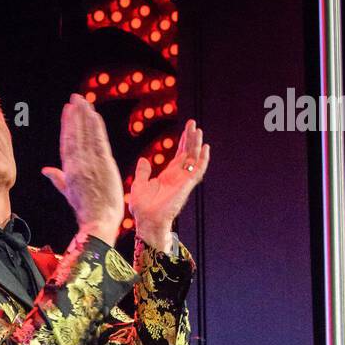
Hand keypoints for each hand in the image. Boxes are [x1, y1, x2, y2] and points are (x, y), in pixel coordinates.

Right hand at [42, 94, 124, 245]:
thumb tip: (45, 170)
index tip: (67, 110)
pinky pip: (99, 140)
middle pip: (76, 134)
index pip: (67, 142)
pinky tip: (94, 114)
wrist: (98, 222)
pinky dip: (96, 126)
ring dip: (85, 115)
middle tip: (75, 98)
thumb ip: (58, 179)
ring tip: (84, 101)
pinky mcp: (104, 164)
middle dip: (75, 115)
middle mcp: (78, 164)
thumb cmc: (85, 210)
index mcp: (69, 171)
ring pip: (87, 134)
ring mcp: (91, 164)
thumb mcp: (68, 193)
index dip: (67, 124)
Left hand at [130, 118, 210, 248]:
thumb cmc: (143, 208)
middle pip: (188, 154)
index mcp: (168, 176)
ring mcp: (183, 181)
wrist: (147, 221)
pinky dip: (202, 160)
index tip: (187, 129)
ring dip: (196, 144)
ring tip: (198, 130)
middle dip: (191, 138)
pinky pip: (197, 171)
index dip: (183, 142)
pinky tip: (205, 148)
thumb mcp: (139, 185)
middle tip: (193, 123)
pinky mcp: (186, 186)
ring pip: (193, 159)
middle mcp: (178, 177)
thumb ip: (143, 172)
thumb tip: (144, 160)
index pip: (179, 156)